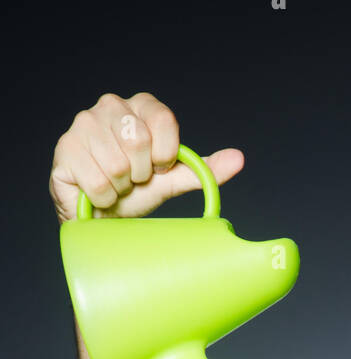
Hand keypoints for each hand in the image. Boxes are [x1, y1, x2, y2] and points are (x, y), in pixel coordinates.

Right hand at [49, 91, 243, 222]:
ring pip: (117, 165)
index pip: (163, 120)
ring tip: (116, 185)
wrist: (101, 214)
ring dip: (121, 188)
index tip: (159, 168)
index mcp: (140, 107)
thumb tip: (238, 159)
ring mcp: (84, 124)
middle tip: (134, 179)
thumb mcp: (173, 180)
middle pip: (138, 141)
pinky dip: (103, 197)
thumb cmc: (136, 192)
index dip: (165, 154)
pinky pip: (98, 181)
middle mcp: (110, 106)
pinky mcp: (66, 148)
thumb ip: (203, 169)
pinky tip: (98, 192)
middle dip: (142, 173)